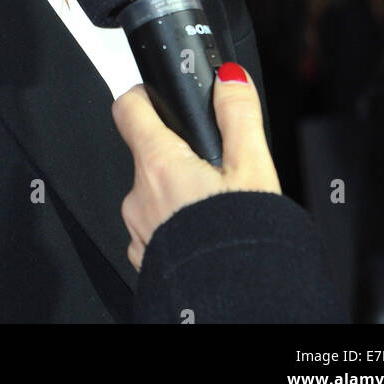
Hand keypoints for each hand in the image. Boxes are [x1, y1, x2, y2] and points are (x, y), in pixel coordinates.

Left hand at [111, 64, 281, 271]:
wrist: (238, 305)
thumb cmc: (242, 242)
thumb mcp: (254, 168)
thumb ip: (238, 115)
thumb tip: (229, 78)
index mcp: (159, 164)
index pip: (129, 108)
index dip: (145, 96)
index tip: (159, 96)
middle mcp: (138, 196)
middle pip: (148, 154)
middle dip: (176, 154)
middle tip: (213, 166)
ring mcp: (138, 231)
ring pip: (152, 195)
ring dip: (176, 194)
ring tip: (213, 206)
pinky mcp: (144, 260)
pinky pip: (154, 230)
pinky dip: (173, 226)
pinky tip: (202, 234)